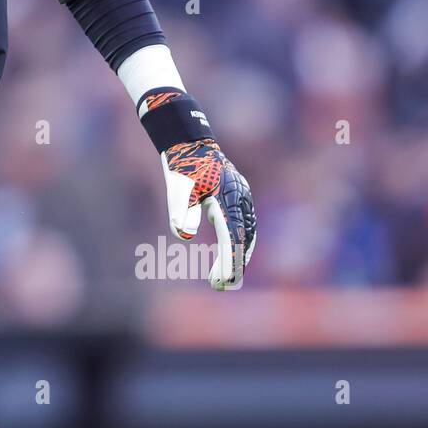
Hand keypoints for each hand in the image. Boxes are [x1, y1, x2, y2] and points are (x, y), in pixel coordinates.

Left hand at [160, 139, 255, 289]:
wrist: (191, 142)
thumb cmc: (184, 167)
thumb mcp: (179, 188)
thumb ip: (182, 210)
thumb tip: (183, 235)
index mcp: (228, 199)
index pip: (233, 237)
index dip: (231, 261)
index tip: (224, 281)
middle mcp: (241, 199)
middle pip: (245, 238)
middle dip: (236, 264)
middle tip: (221, 285)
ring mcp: (243, 197)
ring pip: (248, 232)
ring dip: (240, 255)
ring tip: (225, 277)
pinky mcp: (240, 196)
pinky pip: (245, 224)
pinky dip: (241, 241)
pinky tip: (231, 254)